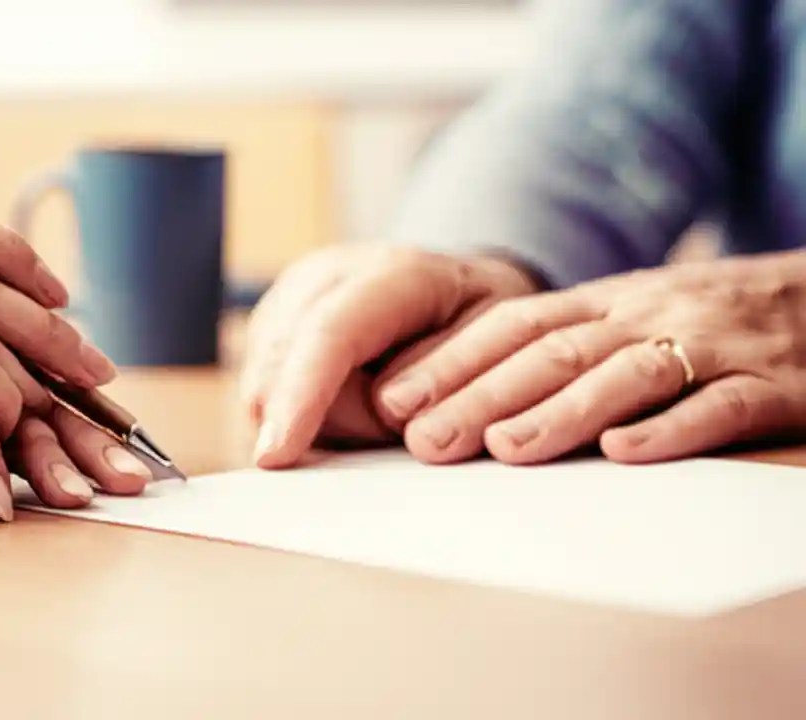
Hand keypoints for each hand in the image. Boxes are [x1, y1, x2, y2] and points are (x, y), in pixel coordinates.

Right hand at [242, 245, 540, 467]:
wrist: (460, 294)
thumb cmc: (487, 327)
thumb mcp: (503, 347)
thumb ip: (448, 377)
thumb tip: (390, 413)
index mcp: (394, 271)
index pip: (331, 332)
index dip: (301, 394)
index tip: (277, 454)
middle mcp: (328, 275)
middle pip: (283, 366)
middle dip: (321, 421)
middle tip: (387, 431)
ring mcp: (290, 299)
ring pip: (262, 387)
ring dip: (311, 421)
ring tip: (372, 414)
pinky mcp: (269, 329)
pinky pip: (260, 396)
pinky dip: (295, 418)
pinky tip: (341, 411)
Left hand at [382, 252, 805, 464]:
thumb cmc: (712, 323)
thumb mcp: (632, 319)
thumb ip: (561, 350)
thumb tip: (460, 399)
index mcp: (608, 302)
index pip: (514, 326)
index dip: (451, 361)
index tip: (390, 400)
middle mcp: (649, 315)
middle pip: (554, 354)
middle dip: (482, 396)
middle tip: (423, 439)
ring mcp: (712, 346)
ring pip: (627, 375)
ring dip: (563, 412)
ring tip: (507, 448)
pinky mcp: (776, 384)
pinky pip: (721, 406)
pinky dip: (673, 428)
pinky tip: (626, 455)